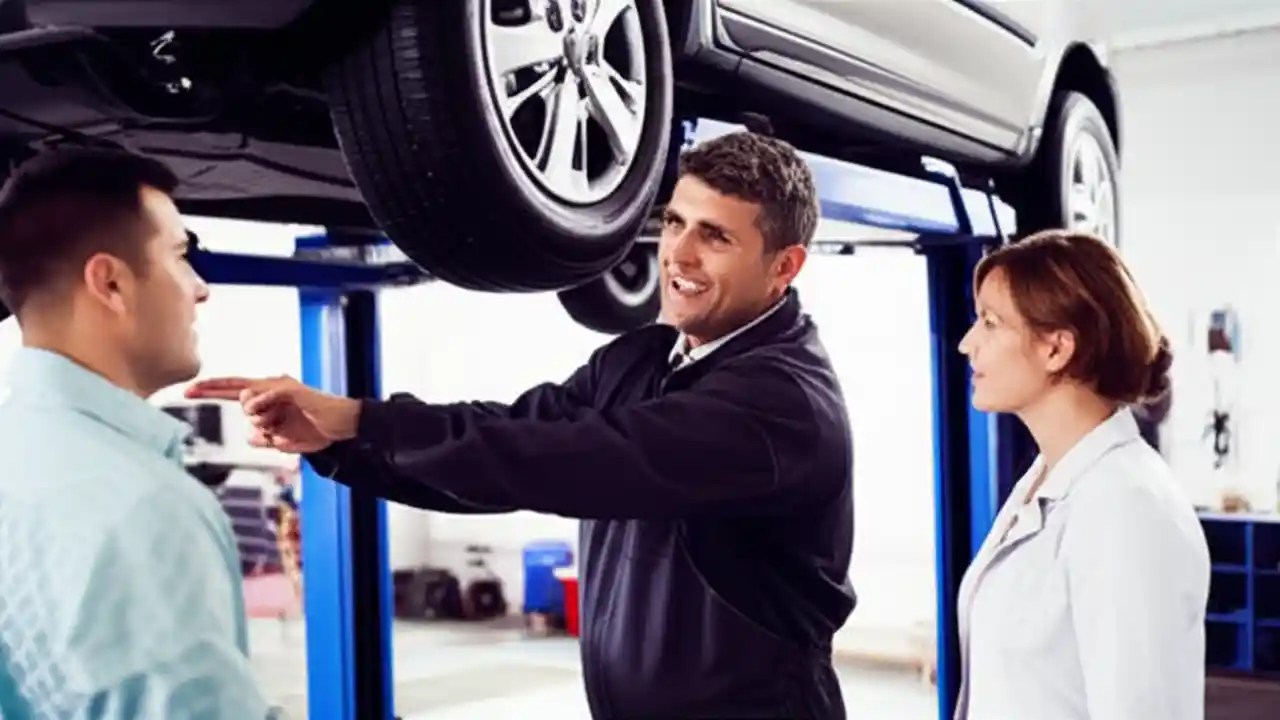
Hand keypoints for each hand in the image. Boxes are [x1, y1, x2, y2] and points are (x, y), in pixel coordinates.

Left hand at [184, 375, 361, 453]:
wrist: (343, 427)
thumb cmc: (316, 430)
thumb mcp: (283, 441)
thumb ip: (263, 439)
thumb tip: (249, 434)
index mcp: (268, 399)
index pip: (234, 391)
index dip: (211, 390)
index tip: (188, 391)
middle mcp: (272, 388)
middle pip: (235, 390)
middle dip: (220, 396)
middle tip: (207, 398)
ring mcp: (281, 387)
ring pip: (249, 403)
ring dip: (262, 421)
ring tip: (284, 427)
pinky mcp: (292, 390)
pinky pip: (266, 396)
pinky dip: (264, 406)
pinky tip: (268, 414)